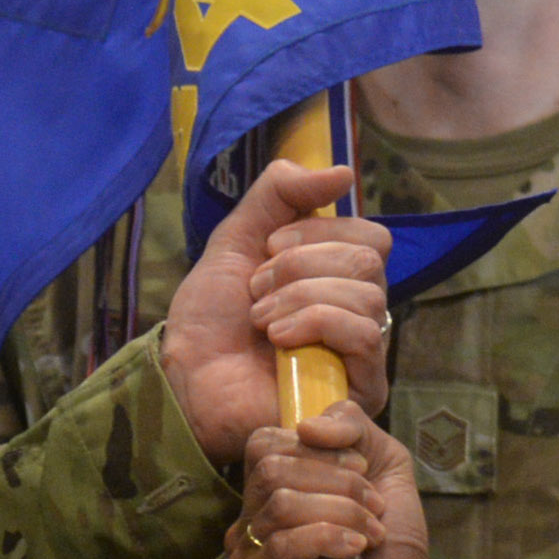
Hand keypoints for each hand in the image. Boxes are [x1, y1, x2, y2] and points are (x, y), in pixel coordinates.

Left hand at [161, 159, 394, 464]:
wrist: (187, 379)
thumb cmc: (211, 319)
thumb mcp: (238, 237)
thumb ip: (281, 193)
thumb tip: (343, 171)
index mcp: (340, 275)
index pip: (370, 235)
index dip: (318, 231)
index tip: (268, 248)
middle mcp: (360, 310)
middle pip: (369, 259)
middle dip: (300, 264)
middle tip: (256, 288)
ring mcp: (363, 351)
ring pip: (367, 295)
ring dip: (299, 296)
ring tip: (260, 318)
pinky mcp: (361, 386)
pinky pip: (363, 334)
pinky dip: (314, 323)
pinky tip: (277, 339)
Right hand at [230, 400, 432, 558]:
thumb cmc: (392, 537)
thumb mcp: (382, 462)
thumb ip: (350, 425)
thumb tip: (305, 426)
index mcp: (273, 486)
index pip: (265, 443)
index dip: (317, 448)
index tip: (361, 469)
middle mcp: (251, 517)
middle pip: (272, 469)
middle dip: (336, 481)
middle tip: (372, 505)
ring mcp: (247, 554)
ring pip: (280, 505)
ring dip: (340, 511)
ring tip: (370, 532)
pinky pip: (278, 545)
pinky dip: (325, 538)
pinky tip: (354, 549)